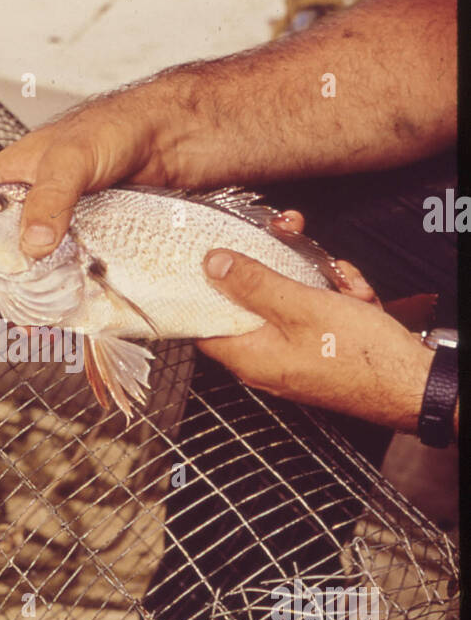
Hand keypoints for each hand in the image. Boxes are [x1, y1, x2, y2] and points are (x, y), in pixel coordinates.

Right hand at [0, 86, 177, 316]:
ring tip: (24, 320)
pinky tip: (56, 317)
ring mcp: (54, 230)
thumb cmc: (117, 128)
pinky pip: (58, 280)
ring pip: (20, 274)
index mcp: (6, 180)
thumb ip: (49, 198)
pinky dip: (52, 301)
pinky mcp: (83, 248)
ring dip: (15, 301)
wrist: (174, 135)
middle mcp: (24, 208)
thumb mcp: (73, 158)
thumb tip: (32, 246)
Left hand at [197, 246, 432, 430]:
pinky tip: (359, 297)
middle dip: (279, 266)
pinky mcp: (323, 351)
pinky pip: (319, 314)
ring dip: (320, 280)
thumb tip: (213, 265)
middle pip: (254, 301)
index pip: (204, 322)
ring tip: (345, 282)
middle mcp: (268, 360)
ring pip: (293, 301)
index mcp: (250, 357)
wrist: (415, 385)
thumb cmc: (361, 357)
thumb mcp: (302, 307)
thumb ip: (253, 284)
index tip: (211, 255)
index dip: (205, 286)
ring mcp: (296, 356)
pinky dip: (339, 298)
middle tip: (291, 234)